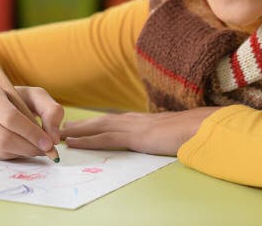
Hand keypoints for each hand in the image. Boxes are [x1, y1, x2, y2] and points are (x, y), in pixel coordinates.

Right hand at [0, 83, 63, 159]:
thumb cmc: (13, 100)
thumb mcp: (34, 97)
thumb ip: (51, 110)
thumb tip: (54, 138)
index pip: (10, 118)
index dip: (31, 133)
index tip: (49, 143)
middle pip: (4, 138)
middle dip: (29, 147)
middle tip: (45, 150)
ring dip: (22, 153)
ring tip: (33, 146)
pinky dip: (11, 156)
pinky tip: (17, 147)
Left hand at [60, 107, 221, 155]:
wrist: (200, 127)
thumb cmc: (191, 132)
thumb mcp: (172, 134)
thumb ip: (161, 136)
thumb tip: (160, 140)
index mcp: (142, 120)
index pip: (114, 121)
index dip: (98, 124)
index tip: (84, 126)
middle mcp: (133, 119)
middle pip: (101, 121)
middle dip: (82, 124)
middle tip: (63, 127)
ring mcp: (132, 126)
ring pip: (97, 128)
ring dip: (78, 130)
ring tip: (61, 134)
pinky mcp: (132, 136)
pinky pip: (103, 138)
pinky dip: (86, 140)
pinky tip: (74, 143)